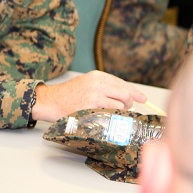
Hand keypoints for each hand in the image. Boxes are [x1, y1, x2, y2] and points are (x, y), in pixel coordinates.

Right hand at [30, 71, 146, 122]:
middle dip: (128, 103)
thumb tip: (126, 96)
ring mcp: (95, 96)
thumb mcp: (86, 83)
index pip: (123, 84)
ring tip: (109, 113)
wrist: (50, 101)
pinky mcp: (92, 107)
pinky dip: (111, 117)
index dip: (135, 92)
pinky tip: (104, 117)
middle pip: (125, 94)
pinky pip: (111, 113)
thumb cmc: (67, 94)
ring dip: (119, 112)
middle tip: (124, 108)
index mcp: (97, 76)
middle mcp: (98, 83)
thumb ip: (104, 86)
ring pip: (120, 105)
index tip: (143, 98)